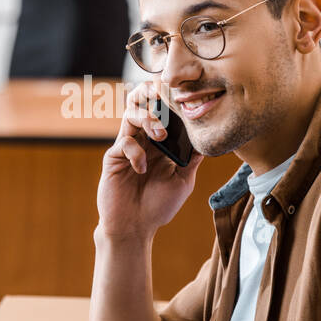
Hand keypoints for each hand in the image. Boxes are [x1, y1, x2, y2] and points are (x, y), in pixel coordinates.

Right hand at [96, 80, 203, 239]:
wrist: (135, 228)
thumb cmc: (158, 206)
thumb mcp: (183, 181)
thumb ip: (192, 159)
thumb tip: (207, 137)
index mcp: (161, 143)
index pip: (164, 113)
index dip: (171, 100)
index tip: (184, 91)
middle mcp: (144, 140)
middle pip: (144, 104)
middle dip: (152, 93)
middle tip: (163, 92)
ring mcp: (128, 147)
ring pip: (132, 115)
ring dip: (148, 118)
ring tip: (161, 134)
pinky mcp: (113, 158)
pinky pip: (124, 142)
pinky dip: (135, 152)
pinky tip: (141, 169)